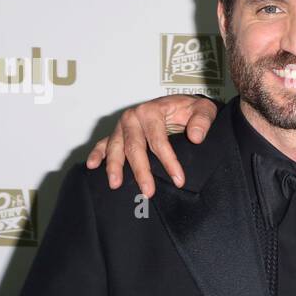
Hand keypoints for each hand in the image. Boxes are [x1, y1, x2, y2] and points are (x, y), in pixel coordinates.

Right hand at [84, 94, 219, 197]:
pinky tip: (92, 166)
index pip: (159, 140)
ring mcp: (123, 125)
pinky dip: (97, 154)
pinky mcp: (118, 132)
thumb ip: (202, 120)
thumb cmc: (190, 109)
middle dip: (141, 171)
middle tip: (148, 191)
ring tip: (116, 184)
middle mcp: (133, 117)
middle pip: (134, 147)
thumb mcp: (203, 109)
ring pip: (115, 147)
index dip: (168, 161)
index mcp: (152, 110)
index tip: (178, 180)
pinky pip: (104, 143)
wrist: (181, 104)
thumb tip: (196, 137)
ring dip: (114, 166)